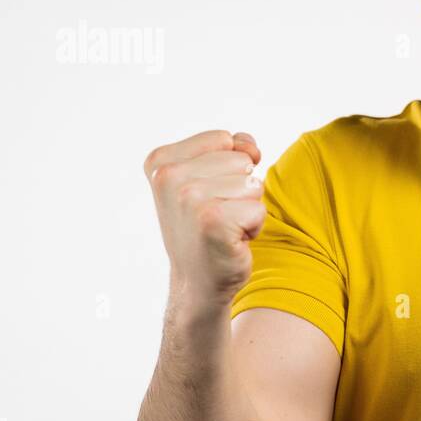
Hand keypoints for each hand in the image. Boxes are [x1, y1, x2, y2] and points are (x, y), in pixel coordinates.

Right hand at [144, 130, 264, 308]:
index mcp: (160, 161)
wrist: (197, 281)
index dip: (228, 168)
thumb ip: (233, 148)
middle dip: (240, 189)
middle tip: (216, 215)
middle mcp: (169, 177)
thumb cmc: (206, 227)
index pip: (224, 139)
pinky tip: (231, 241)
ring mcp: (188, 199)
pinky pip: (259, 209)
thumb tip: (251, 147)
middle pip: (242, 160)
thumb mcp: (210, 178)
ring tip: (223, 227)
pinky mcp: (212, 221)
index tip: (207, 195)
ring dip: (247, 208)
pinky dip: (253, 227)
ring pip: (253, 184)